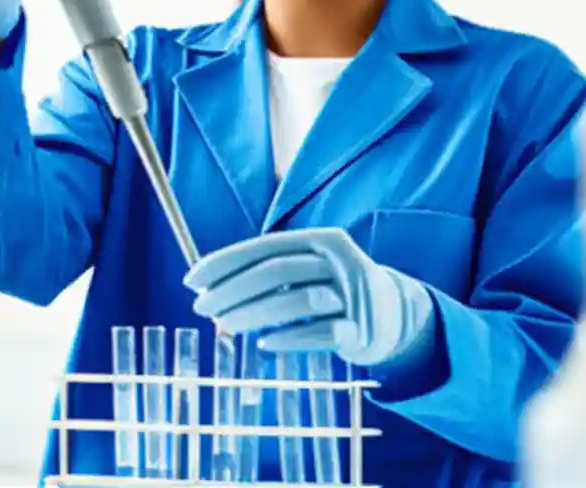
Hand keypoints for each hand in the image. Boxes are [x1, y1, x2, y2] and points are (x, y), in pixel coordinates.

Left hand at [184, 227, 434, 365]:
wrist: (394, 316)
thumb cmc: (332, 290)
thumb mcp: (307, 270)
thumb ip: (267, 275)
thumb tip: (210, 290)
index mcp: (320, 240)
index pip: (264, 247)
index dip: (224, 263)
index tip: (191, 281)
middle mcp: (338, 261)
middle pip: (277, 272)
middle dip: (232, 290)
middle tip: (202, 308)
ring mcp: (352, 294)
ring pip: (296, 300)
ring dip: (254, 314)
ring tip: (224, 327)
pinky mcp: (362, 328)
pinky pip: (321, 333)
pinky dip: (290, 339)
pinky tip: (264, 345)